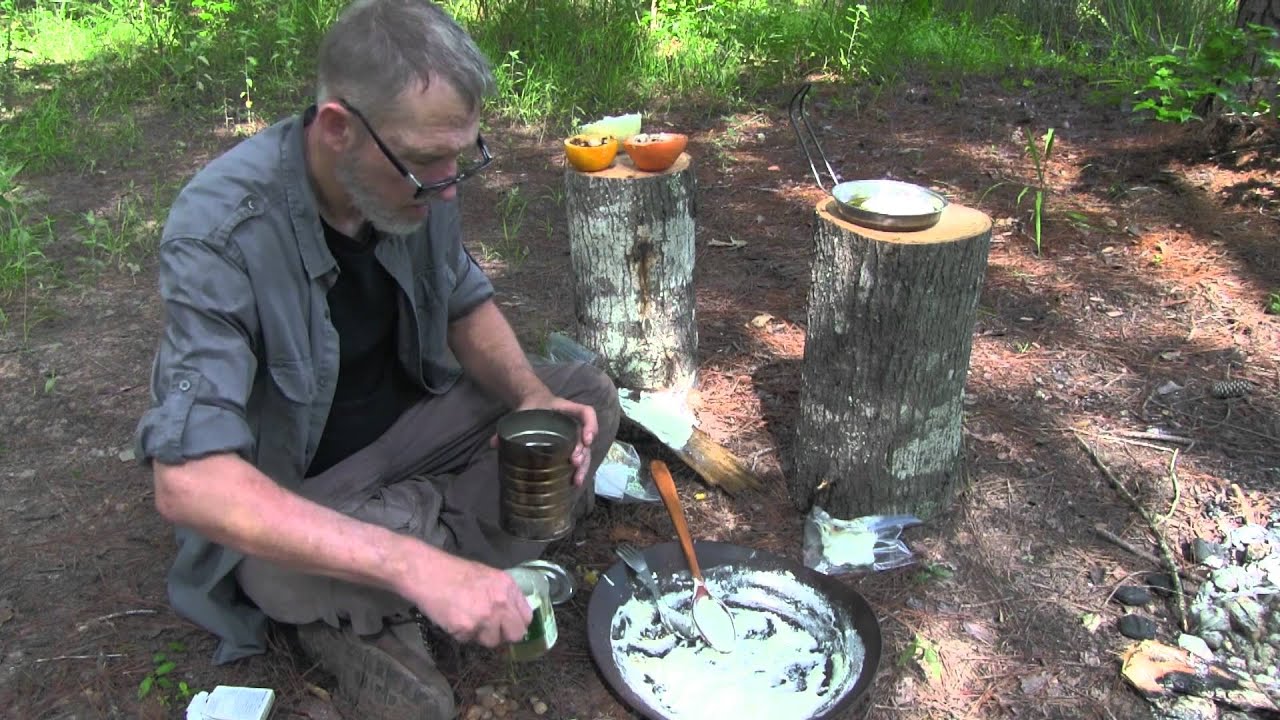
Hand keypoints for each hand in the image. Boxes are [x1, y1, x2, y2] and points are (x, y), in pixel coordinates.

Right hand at [402, 552, 531, 647]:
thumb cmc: (455, 573)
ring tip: (467, 619)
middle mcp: (501, 603)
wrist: (428, 573)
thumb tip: (512, 616)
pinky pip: (470, 641)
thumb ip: (503, 595)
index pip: (526, 617)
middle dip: (504, 635)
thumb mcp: (488, 576)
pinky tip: (454, 618)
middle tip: (490, 630)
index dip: (517, 624)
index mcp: (508, 587)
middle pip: (516, 634)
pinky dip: (462, 634)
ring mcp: (485, 617)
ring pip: (492, 641)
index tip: (509, 626)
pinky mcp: (467, 628)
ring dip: (481, 636)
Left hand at [497, 392, 598, 485]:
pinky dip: (578, 470)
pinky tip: (574, 482)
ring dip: (583, 466)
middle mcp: (574, 423)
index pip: (586, 413)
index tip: (586, 439)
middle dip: (583, 452)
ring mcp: (574, 435)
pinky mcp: (569, 446)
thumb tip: (493, 444)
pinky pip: (579, 458)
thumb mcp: (522, 413)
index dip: (590, 425)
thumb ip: (508, 427)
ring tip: (576, 480)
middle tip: (574, 463)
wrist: (534, 403)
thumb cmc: (531, 407)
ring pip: (585, 451)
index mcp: (566, 410)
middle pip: (587, 438)